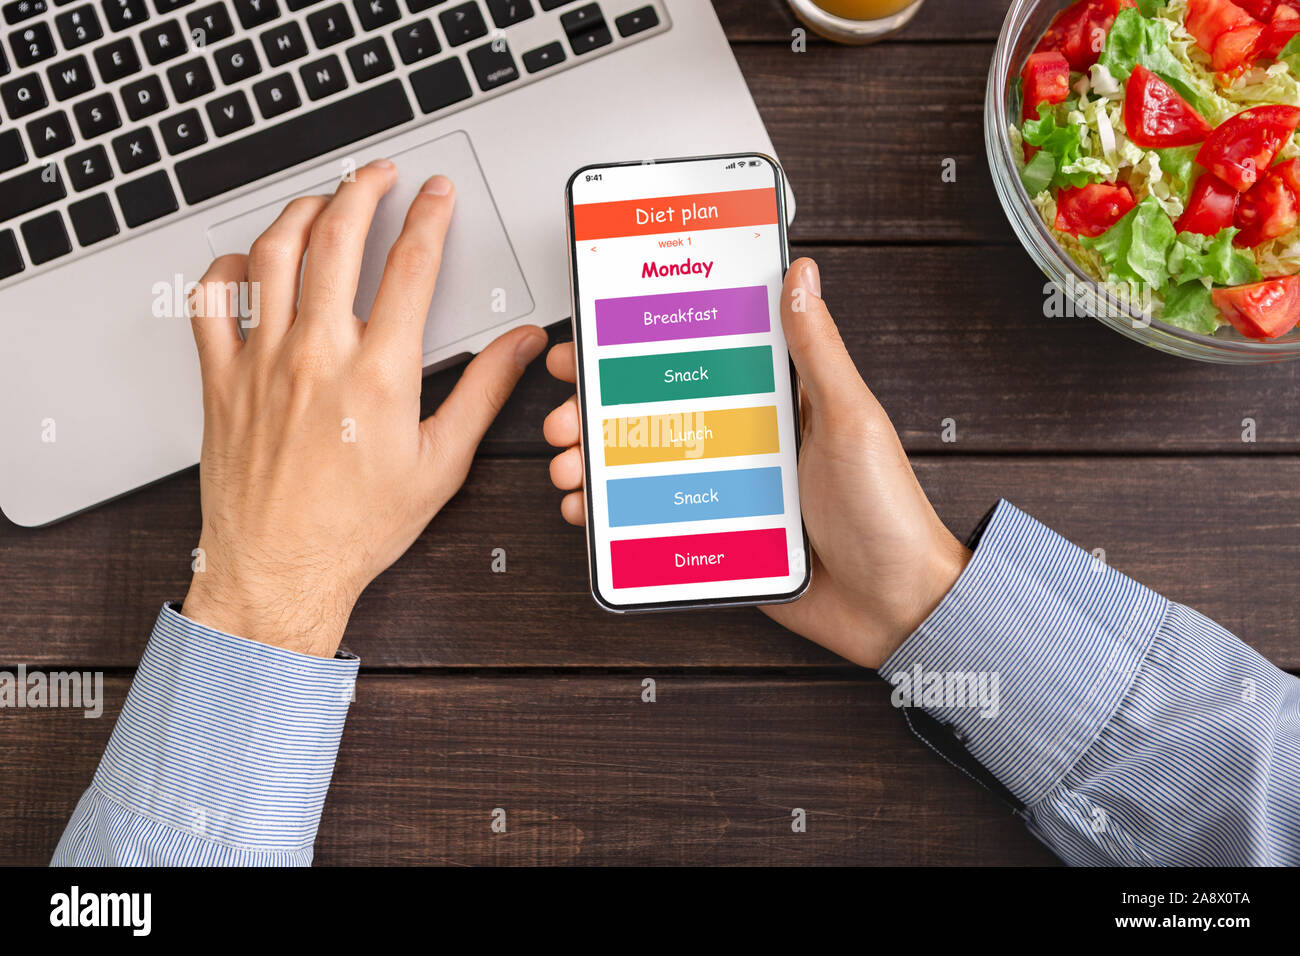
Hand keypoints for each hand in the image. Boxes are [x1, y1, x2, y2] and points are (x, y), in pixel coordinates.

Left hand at [182, 161, 546, 657]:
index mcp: (378, 374)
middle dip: (362, 189)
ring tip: (323, 201)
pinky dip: (228, 267)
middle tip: (380, 174)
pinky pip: (210, 302)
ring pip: (273, 255)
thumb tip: (519, 348)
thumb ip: (483, 393)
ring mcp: (262, 363)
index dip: (428, 216)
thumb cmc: (355, 528)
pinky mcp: (221, 380)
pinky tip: (248, 261)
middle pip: (336, 239)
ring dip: (301, 213)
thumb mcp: (440, 463)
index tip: (435, 194)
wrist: (281, 570)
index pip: (409, 266)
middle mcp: (317, 356)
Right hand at [542, 257, 967, 667]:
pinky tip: (589, 512)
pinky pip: (656, 521)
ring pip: (646, 466)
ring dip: (596, 462)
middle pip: (656, 413)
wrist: (894, 606)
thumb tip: (801, 275)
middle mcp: (746, 441)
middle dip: (597, 410)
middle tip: (564, 415)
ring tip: (566, 466)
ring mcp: (729, 491)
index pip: (695, 358)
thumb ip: (817, 351)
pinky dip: (615, 517)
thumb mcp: (852, 419)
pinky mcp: (720, 538)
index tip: (591, 342)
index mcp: (777, 401)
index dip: (638, 347)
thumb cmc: (886, 512)